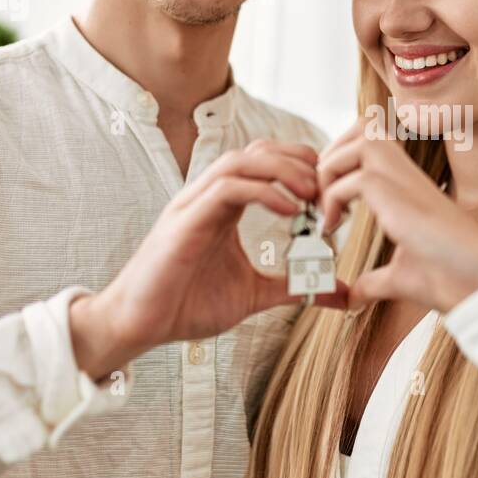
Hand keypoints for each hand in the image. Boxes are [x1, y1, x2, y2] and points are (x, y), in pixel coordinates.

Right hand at [70, 139, 347, 379]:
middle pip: (257, 150)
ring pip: (241, 161)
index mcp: (223, 205)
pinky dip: (263, 192)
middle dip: (297, 159)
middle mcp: (208, 196)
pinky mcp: (184, 221)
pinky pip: (227, 189)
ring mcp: (193, 204)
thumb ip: (294, 287)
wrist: (138, 326)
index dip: (301, 166)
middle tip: (329, 184)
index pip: (265, 162)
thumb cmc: (186, 305)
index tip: (332, 189)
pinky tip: (291, 210)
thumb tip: (339, 293)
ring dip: (283, 169)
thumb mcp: (254, 295)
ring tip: (314, 191)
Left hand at [318, 119, 477, 313]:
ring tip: (325, 212)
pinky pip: (355, 179)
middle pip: (364, 126)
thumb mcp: (399, 276)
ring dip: (330, 171)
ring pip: (361, 140)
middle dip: (331, 155)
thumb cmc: (451, 278)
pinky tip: (332, 230)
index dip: (342, 157)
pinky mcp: (401, 197)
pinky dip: (332, 199)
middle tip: (320, 200)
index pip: (371, 139)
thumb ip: (373, 282)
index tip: (329, 200)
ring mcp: (406, 182)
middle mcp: (408, 175)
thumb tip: (352, 297)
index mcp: (409, 185)